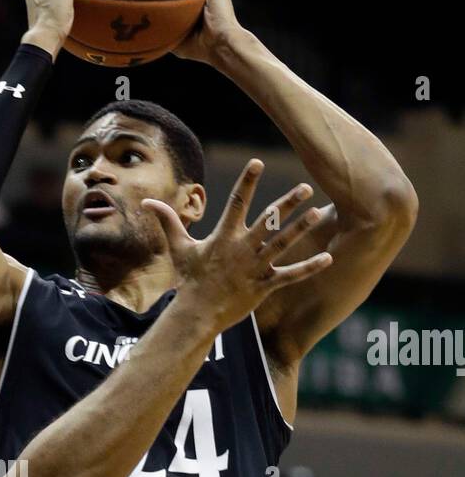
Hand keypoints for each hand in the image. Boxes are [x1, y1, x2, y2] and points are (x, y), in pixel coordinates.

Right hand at [143, 160, 332, 335]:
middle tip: (306, 187)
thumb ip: (168, 221)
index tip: (257, 162)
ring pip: (282, 244)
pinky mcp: (264, 286)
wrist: (197, 314)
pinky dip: (309, 268)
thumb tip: (147, 202)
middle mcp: (242, 249)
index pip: (236, 203)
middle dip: (288, 204)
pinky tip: (328, 257)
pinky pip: (289, 275)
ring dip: (302, 228)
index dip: (246, 182)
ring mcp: (255, 268)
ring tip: (319, 212)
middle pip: (269, 221)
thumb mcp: (179, 249)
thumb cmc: (188, 280)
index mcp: (224, 237)